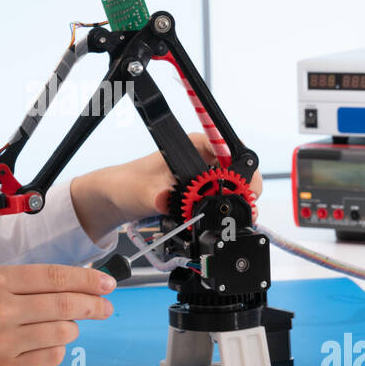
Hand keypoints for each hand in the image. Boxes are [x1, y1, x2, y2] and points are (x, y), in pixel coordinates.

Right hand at [0, 264, 115, 365]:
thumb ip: (29, 282)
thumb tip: (78, 282)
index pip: (56, 277)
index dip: (88, 280)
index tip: (107, 284)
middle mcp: (2, 309)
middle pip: (65, 305)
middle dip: (94, 305)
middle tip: (105, 308)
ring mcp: (4, 341)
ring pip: (62, 333)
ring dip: (73, 329)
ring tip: (68, 327)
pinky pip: (50, 357)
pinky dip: (58, 349)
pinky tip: (51, 343)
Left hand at [70, 131, 263, 243]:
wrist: (118, 197)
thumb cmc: (128, 184)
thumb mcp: (143, 192)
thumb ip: (158, 197)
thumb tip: (168, 201)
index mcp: (194, 145)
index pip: (231, 149)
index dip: (243, 169)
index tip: (245, 190)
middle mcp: (203, 156)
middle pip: (239, 169)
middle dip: (244, 191)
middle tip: (243, 211)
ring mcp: (204, 173)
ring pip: (234, 186)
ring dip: (235, 203)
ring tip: (229, 218)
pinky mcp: (201, 190)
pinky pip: (221, 198)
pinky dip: (223, 210)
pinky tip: (216, 220)